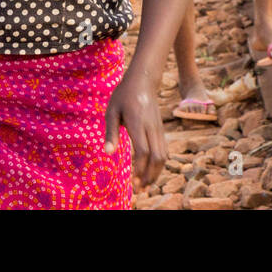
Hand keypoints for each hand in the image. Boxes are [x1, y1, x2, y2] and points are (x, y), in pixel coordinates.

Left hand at [104, 73, 166, 189]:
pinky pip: (164, 149)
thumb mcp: (112, 111)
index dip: (140, 168)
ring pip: (164, 154)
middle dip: (150, 176)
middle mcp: (151, 127)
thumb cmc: (123, 96)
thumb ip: (111, 133)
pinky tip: (150, 172)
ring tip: (146, 185)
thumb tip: (108, 154)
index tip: (134, 183)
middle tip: (140, 190)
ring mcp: (158, 128)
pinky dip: (159, 164)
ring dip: (156, 172)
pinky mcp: (161, 129)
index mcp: (138, 123)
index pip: (144, 150)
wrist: (143, 81)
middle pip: (157, 156)